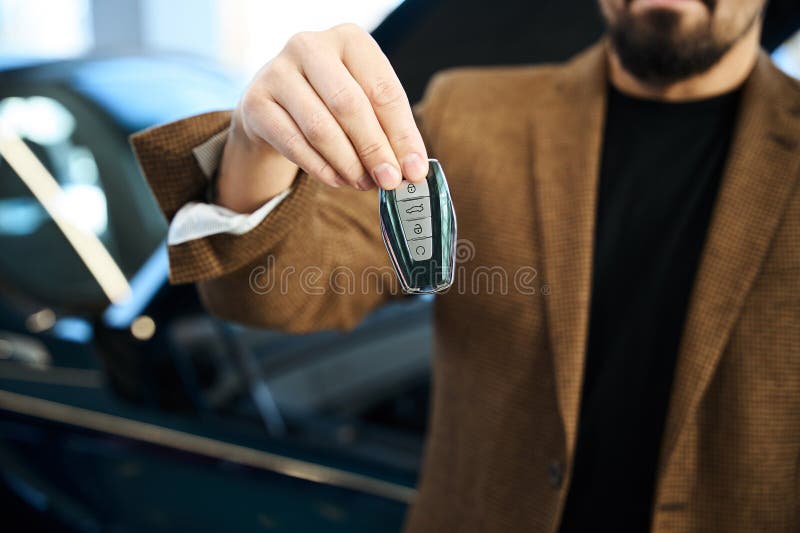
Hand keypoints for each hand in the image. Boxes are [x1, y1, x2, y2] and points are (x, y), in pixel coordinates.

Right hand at [220, 23, 427, 210]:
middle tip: (390, 181)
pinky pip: (294, 144)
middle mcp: (310, 46)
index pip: (383, 90)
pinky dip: (321, 169)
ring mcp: (277, 72)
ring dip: (348, 164)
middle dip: (374, 150)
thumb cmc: (330, 101)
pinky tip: (339, 181)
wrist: (274, 104)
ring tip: (364, 184)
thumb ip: (389, 131)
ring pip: (320, 128)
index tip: (414, 169)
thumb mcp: (364, 104)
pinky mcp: (255, 102)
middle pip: (350, 105)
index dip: (402, 134)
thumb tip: (412, 169)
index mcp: (349, 39)